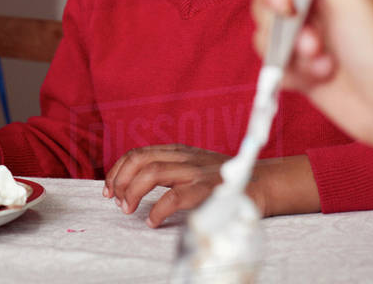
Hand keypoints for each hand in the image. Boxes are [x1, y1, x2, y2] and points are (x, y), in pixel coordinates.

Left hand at [103, 145, 246, 227]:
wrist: (263, 183)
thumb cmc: (227, 181)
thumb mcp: (196, 167)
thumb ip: (174, 170)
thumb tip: (141, 184)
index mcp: (181, 152)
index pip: (140, 152)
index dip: (118, 168)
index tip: (109, 187)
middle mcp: (186, 158)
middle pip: (141, 159)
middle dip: (120, 179)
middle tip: (116, 200)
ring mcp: (197, 172)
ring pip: (153, 172)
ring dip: (133, 191)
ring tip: (128, 209)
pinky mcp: (207, 189)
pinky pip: (175, 196)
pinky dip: (158, 209)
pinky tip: (152, 220)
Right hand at [251, 0, 372, 155]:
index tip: (286, 4)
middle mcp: (312, 8)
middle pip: (264, 3)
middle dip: (283, 26)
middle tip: (314, 41)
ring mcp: (305, 39)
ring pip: (266, 37)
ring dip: (292, 53)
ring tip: (324, 63)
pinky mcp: (300, 70)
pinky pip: (274, 67)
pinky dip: (294, 74)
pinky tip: (322, 77)